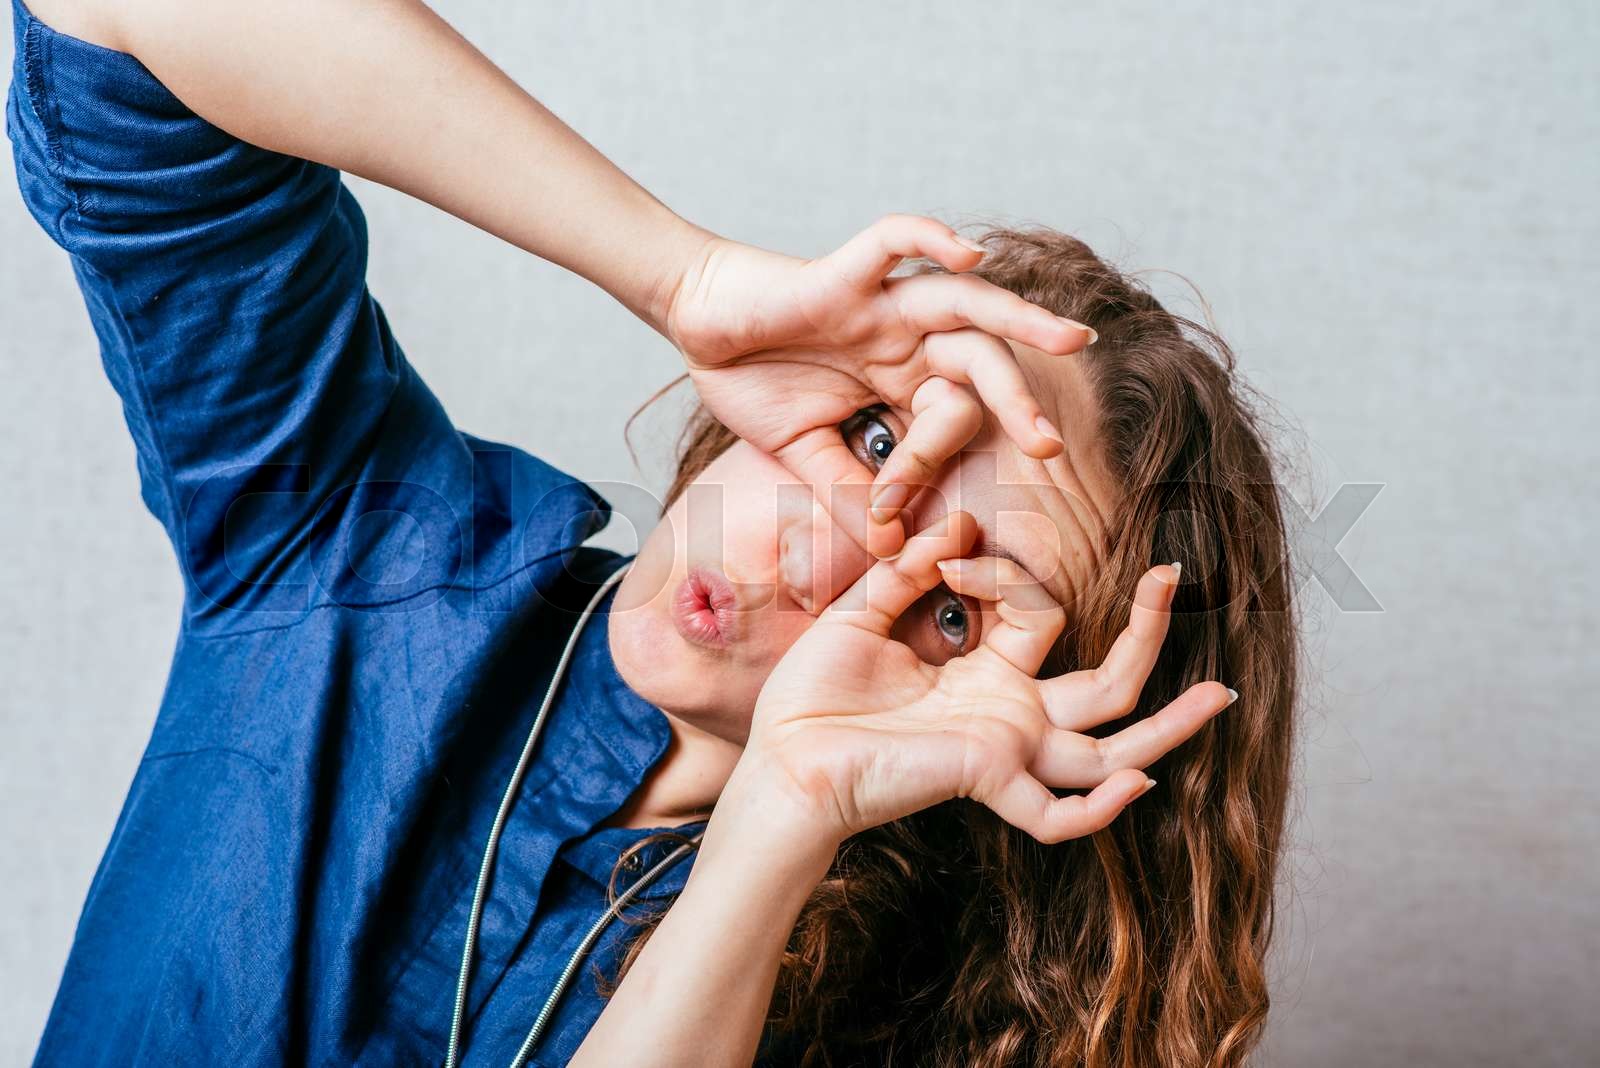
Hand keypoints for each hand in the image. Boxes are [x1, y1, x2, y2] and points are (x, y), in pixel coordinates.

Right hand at [663, 215, 1096, 556]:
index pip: (948, 421)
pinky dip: (932, 238)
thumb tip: (889, 551)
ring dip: (1020, 318)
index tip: (903, 515)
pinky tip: (969, 255)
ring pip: (965, 302)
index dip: (930, 468)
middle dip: (1021, 401)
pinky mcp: (844, 274)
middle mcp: (906, 341)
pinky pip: (894, 241)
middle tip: (1052, 449)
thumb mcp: (802, 452)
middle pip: (982, 362)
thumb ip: (847, 492)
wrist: (697, 323)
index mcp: (903, 383)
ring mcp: (881, 304)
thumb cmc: (753, 380)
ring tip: (1073, 338)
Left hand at [736, 510, 1236, 848]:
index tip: (949, 552)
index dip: (1006, 572)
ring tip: (1221, 694)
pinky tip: (1137, 786)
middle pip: (1108, 684)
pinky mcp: (986, 781)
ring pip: (1111, 748)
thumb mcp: (863, 613)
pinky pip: (1054, 814)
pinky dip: (1096, 811)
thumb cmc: (814, 695)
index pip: (1041, 613)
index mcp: (984, 672)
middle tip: (1175, 576)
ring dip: (1169, 726)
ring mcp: (1006, 750)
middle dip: (1149, 634)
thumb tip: (960, 525)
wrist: (780, 756)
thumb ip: (911, 569)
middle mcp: (1009, 713)